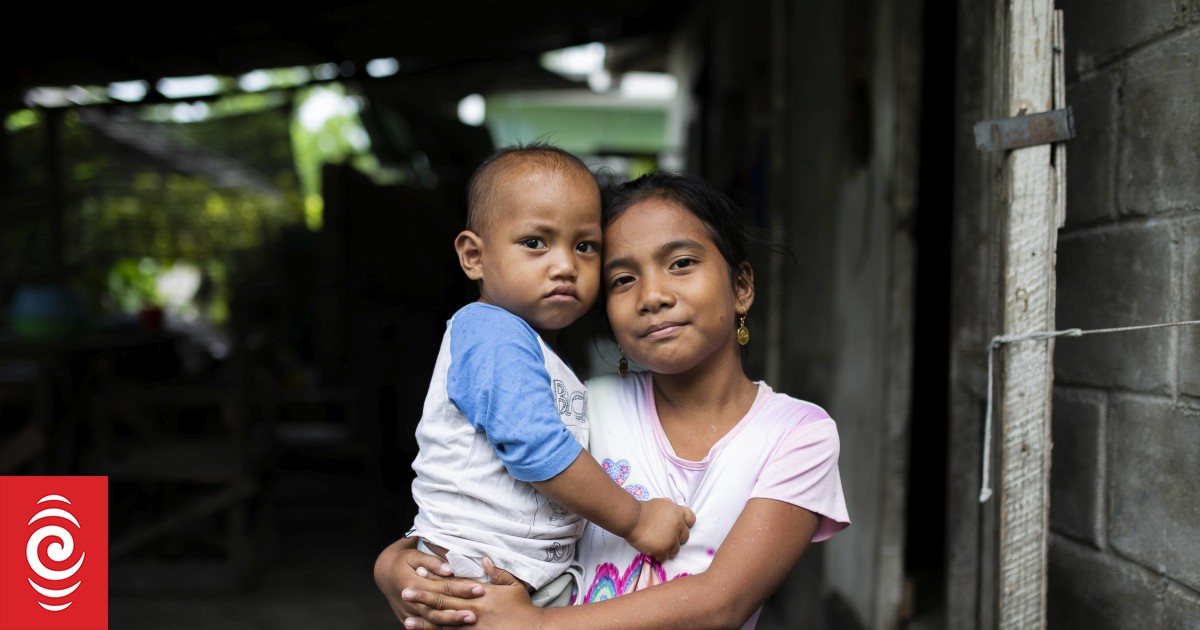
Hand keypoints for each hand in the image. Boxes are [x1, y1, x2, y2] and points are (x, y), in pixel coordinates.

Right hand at [374, 538, 479, 625]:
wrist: (383, 572)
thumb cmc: (403, 560)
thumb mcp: (414, 555)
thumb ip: (432, 563)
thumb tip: (450, 570)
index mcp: (414, 583)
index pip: (441, 588)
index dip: (461, 589)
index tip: (479, 589)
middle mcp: (411, 601)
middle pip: (437, 609)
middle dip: (457, 612)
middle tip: (475, 614)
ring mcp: (408, 613)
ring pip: (431, 621)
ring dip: (450, 623)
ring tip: (468, 622)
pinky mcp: (407, 619)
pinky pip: (424, 627)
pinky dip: (437, 628)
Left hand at [402, 557, 540, 629]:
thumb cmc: (524, 608)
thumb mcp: (515, 586)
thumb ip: (498, 572)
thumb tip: (484, 559)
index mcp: (481, 593)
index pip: (454, 583)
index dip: (436, 577)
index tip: (420, 571)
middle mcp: (473, 609)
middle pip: (444, 601)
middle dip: (423, 596)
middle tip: (405, 591)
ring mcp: (471, 626)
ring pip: (443, 623)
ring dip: (424, 621)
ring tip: (407, 618)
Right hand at [626, 498, 696, 561]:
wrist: (632, 518)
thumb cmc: (643, 509)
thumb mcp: (660, 502)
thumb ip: (669, 506)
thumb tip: (672, 505)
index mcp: (678, 513)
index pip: (691, 519)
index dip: (685, 524)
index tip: (677, 527)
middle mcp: (678, 526)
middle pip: (685, 537)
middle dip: (676, 539)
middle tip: (665, 538)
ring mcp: (672, 539)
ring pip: (676, 550)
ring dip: (668, 549)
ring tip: (657, 546)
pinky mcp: (663, 549)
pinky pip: (664, 557)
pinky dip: (658, 555)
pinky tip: (651, 551)